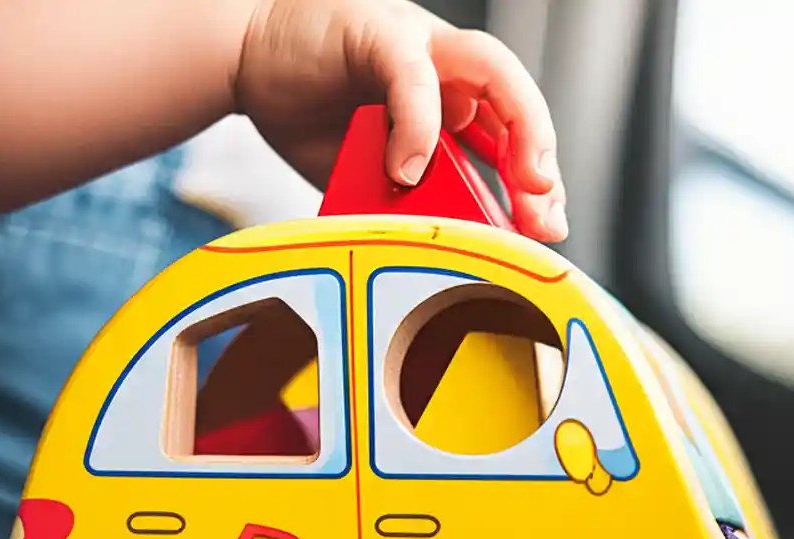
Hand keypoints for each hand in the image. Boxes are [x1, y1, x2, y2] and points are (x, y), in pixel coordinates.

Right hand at [234, 0, 566, 241]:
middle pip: (521, 106)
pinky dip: (418, 126)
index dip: (537, 183)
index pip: (515, 140)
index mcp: (455, 101)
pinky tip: (410, 167)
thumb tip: (443, 249)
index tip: (546, 228)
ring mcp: (421, 44)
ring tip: (522, 184)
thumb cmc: (311, 112)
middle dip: (541, 164)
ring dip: (519, 131)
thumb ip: (408, 200)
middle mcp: (450, 68)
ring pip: (494, 72)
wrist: (246, 60)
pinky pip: (413, 78)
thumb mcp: (371, 174)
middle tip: (543, 216)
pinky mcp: (380, 34)